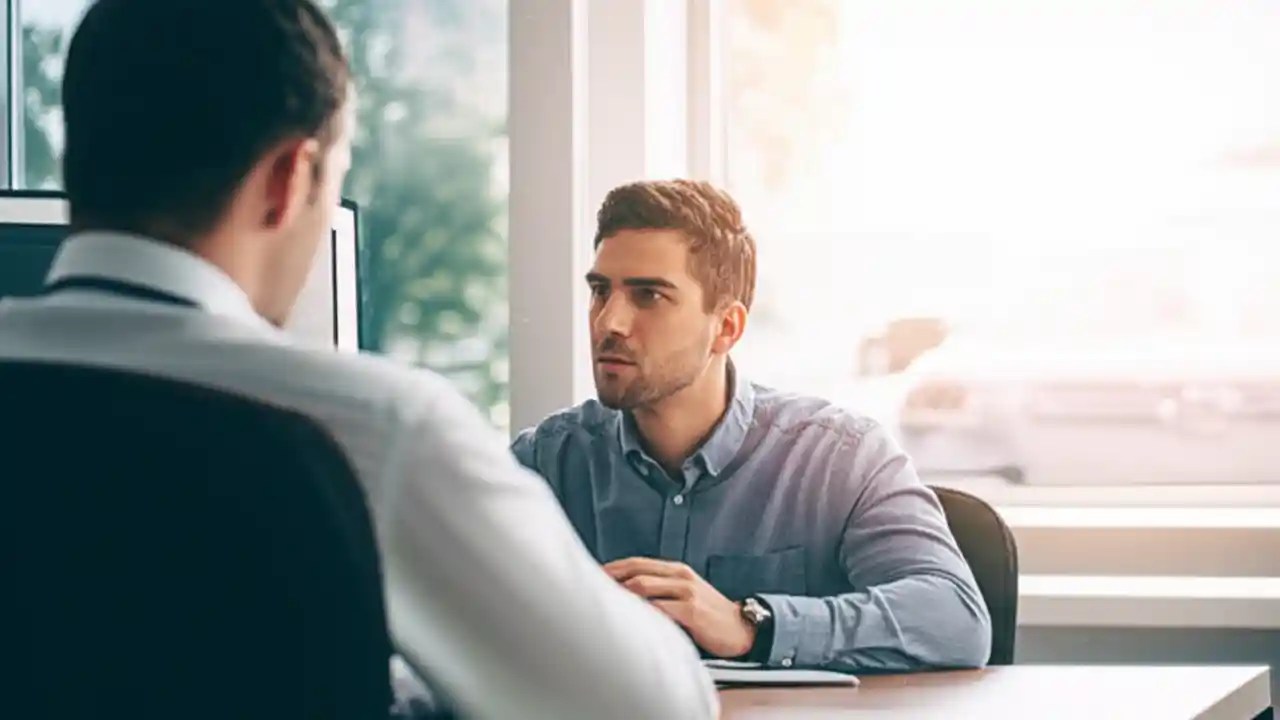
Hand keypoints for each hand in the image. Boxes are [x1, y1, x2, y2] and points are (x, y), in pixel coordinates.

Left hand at [603, 557, 755, 658]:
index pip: (637, 562)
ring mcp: (686, 593)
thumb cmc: (710, 614)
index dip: (613, 567)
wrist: (742, 628)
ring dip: (622, 595)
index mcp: (676, 570)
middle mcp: (680, 576)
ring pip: (645, 587)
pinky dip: (643, 612)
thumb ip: (662, 588)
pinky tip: (630, 619)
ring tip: (605, 604)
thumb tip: (628, 593)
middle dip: (611, 580)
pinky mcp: (692, 612)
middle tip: (591, 590)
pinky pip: (661, 609)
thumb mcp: (686, 592)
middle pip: (637, 571)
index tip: (594, 576)